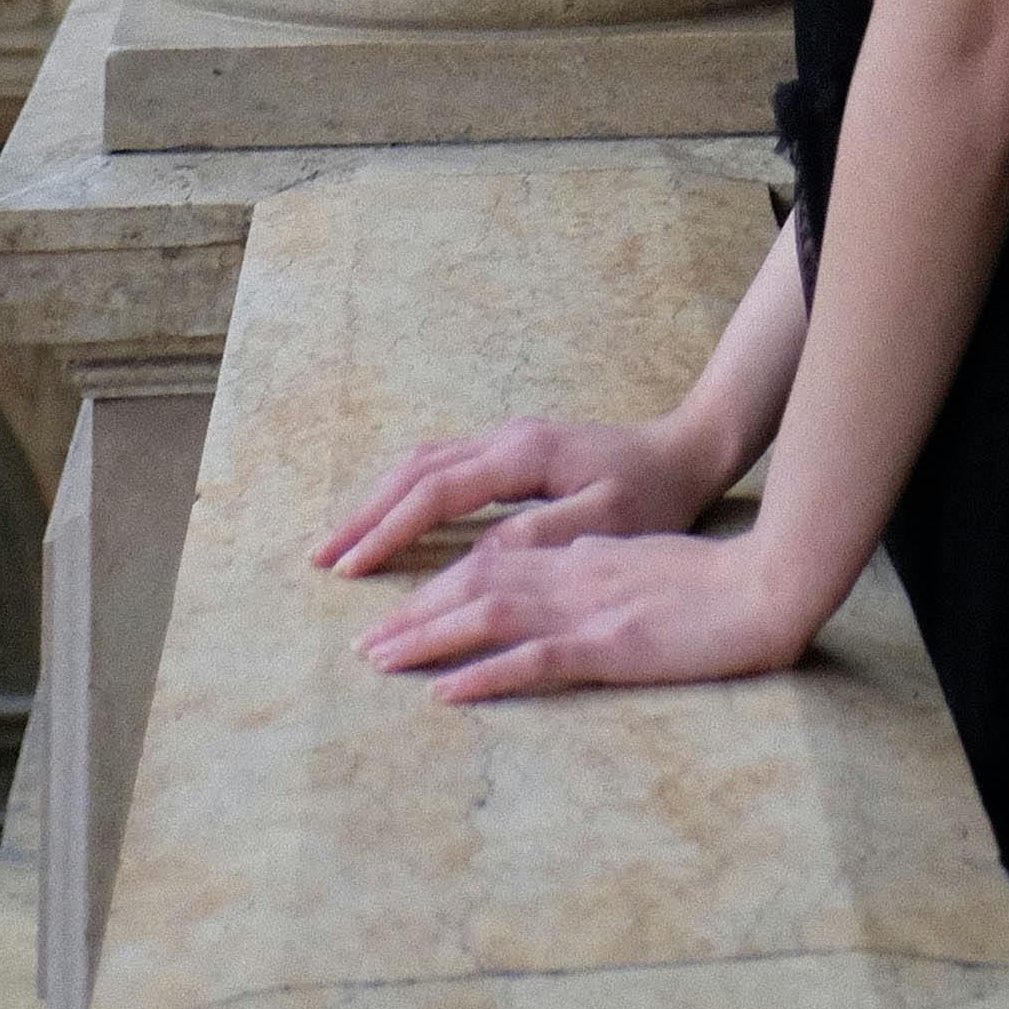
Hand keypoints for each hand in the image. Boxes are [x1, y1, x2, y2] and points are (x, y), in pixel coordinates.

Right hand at [311, 408, 720, 578]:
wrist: (687, 449)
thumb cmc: (654, 493)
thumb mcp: (608, 522)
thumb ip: (543, 537)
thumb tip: (478, 560)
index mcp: (523, 456)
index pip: (437, 493)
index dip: (389, 531)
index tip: (350, 568)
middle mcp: (506, 439)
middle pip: (415, 470)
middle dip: (366, 515)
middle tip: (321, 558)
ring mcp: (508, 440)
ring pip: (424, 463)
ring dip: (380, 502)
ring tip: (344, 543)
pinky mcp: (514, 451)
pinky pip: (443, 467)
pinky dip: (407, 494)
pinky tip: (393, 519)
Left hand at [354, 523, 812, 699]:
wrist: (772, 585)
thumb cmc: (715, 581)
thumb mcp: (643, 563)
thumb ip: (596, 566)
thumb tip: (558, 570)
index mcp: (582, 557)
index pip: (492, 561)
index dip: (437, 585)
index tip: (394, 613)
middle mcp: (575, 575)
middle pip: (475, 584)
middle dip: (413, 614)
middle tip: (361, 646)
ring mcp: (591, 609)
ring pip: (490, 614)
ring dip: (428, 637)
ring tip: (379, 663)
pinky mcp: (613, 645)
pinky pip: (536, 659)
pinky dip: (485, 673)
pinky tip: (447, 692)